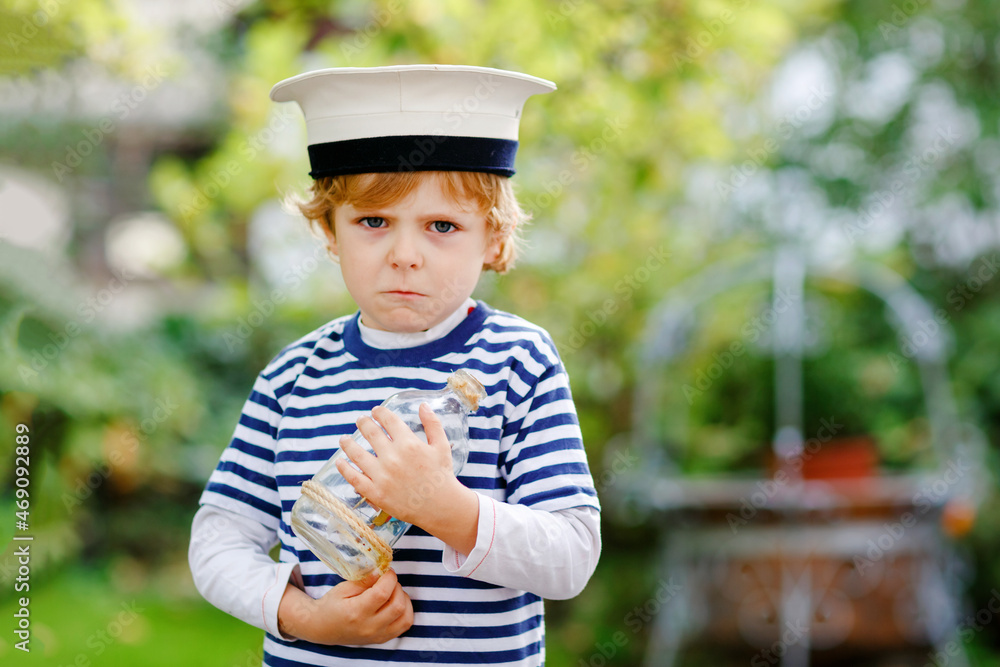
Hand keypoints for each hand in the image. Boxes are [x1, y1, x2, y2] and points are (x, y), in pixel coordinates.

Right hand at [277, 569, 412, 644]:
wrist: (323, 628)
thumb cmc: (331, 605)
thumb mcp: (343, 588)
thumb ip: (364, 581)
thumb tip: (381, 571)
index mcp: (356, 612)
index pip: (382, 593)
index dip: (389, 577)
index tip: (386, 570)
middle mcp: (369, 627)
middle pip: (397, 605)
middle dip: (397, 586)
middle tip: (387, 580)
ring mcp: (377, 635)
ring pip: (405, 617)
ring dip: (403, 599)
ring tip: (392, 592)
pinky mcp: (382, 639)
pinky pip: (404, 625)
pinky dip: (405, 611)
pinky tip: (395, 603)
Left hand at [337, 404, 478, 552]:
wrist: (441, 507)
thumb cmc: (442, 475)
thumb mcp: (442, 446)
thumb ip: (432, 423)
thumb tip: (422, 405)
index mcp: (409, 444)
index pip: (388, 420)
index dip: (379, 412)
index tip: (376, 411)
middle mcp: (393, 457)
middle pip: (370, 432)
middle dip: (363, 423)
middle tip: (360, 420)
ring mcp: (382, 476)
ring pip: (357, 454)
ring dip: (347, 443)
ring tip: (344, 439)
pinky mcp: (376, 493)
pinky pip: (354, 478)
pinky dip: (344, 469)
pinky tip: (340, 462)